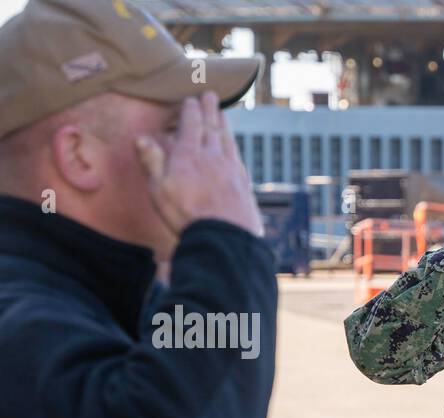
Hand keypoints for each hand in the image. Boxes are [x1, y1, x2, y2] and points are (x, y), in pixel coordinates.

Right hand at [135, 92, 262, 237]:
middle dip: (210, 109)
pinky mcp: (243, 183)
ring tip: (222, 114)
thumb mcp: (159, 190)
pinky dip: (233, 145)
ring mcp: (231, 169)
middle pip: (212, 127)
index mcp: (189, 155)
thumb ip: (152, 162)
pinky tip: (233, 147)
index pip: (191, 125)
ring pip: (227, 139)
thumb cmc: (187, 216)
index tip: (191, 98)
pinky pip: (237, 156)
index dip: (191, 110)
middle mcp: (212, 157)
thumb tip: (141, 138)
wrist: (225, 238)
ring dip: (224, 124)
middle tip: (210, 95)